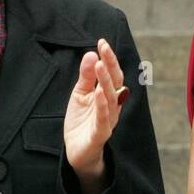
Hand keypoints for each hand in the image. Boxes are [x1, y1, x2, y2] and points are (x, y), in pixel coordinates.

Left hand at [64, 38, 125, 193]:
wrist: (79, 151)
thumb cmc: (82, 121)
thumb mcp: (80, 94)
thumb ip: (86, 76)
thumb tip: (90, 54)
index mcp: (109, 95)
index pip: (112, 74)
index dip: (109, 59)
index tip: (102, 42)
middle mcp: (113, 106)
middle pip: (115, 83)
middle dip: (111, 65)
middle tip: (104, 47)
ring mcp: (108, 120)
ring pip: (111, 98)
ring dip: (106, 81)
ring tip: (100, 65)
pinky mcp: (100, 134)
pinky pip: (103, 119)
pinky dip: (102, 105)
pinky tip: (98, 93)